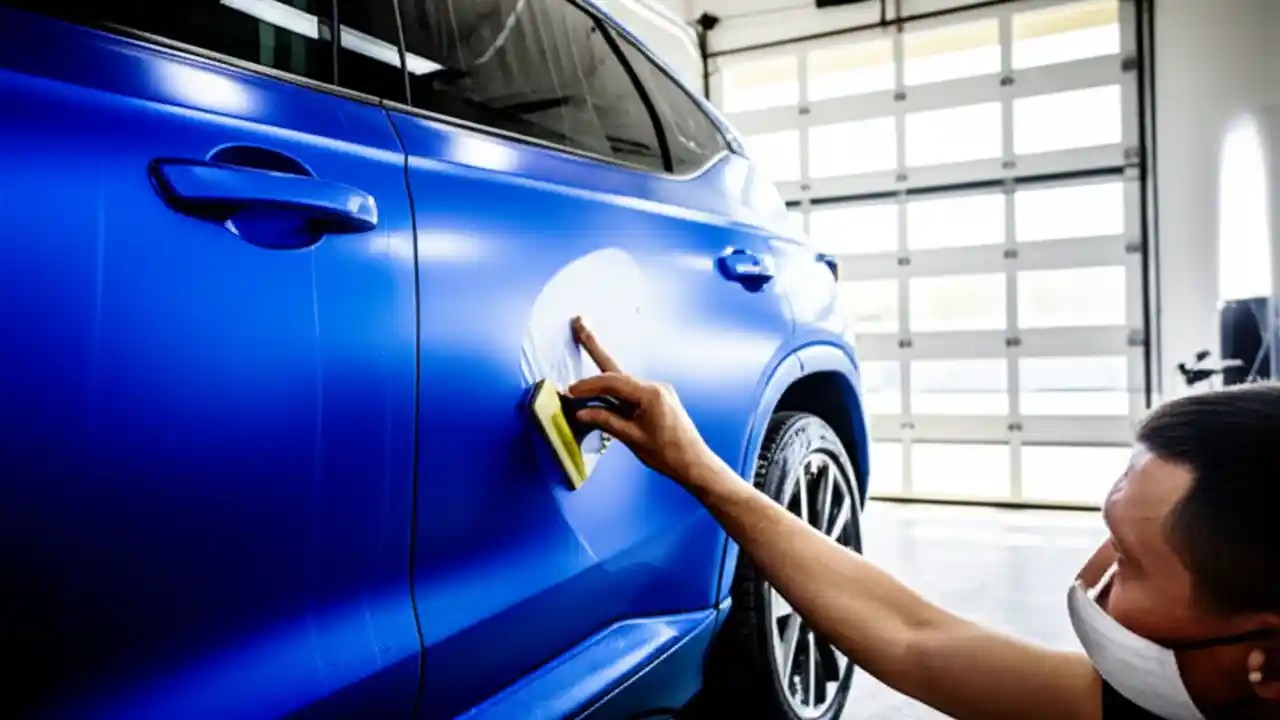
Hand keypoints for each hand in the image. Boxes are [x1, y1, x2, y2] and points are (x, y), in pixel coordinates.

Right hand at [568, 317, 721, 484]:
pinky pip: (630, 390)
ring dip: (601, 371)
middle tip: (578, 321)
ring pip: (622, 380)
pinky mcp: (658, 398)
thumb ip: (607, 421)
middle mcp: (655, 387)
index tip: (570, 391)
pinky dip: (613, 389)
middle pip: (616, 368)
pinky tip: (599, 388)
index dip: (588, 386)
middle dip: (595, 345)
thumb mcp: (633, 439)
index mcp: (650, 394)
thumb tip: (581, 411)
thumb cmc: (667, 454)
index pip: (612, 383)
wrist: (695, 462)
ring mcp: (658, 391)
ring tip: (584, 338)